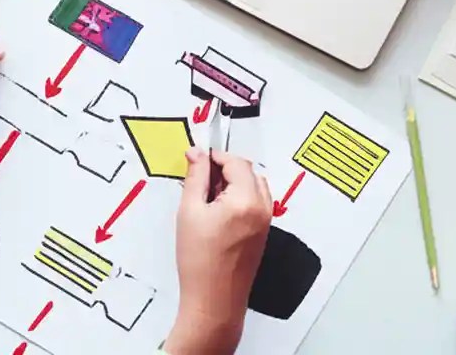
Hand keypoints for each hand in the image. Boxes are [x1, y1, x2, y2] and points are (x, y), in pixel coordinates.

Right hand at [164, 148, 271, 354]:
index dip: (215, 156)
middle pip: (248, 172)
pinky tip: (217, 213)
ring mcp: (265, 222)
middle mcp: (262, 209)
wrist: (214, 300)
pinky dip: (239, 198)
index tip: (198, 158)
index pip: (236, 162)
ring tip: (207, 198)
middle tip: (200, 178)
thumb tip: (197, 155)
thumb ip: (195, 178)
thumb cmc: (201, 263)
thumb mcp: (189, 212)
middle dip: (225, 169)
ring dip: (233, 183)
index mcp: (246, 200)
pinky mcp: (263, 233)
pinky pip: (255, 203)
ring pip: (253, 186)